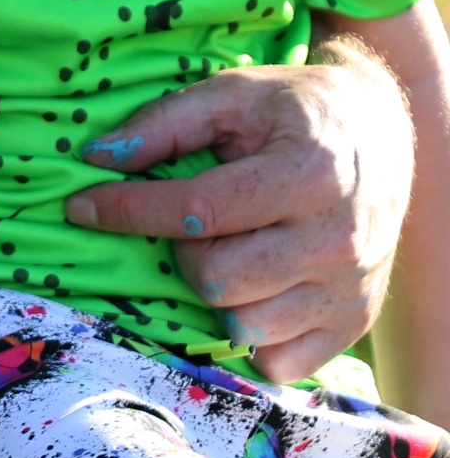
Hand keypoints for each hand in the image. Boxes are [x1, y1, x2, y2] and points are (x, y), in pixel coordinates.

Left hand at [64, 52, 411, 382]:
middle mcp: (336, 240)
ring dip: (212, 291)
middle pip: (217, 279)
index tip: (79, 206)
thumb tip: (99, 156)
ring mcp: (348, 290)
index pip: (198, 209)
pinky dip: (246, 334)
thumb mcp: (232, 94)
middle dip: (180, 250)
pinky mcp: (352, 324)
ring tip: (223, 248)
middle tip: (187, 221)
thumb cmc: (293, 110)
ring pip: (242, 326)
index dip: (127, 209)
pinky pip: (275, 363)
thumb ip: (165, 122)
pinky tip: (247, 287)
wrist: (378, 136)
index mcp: (308, 173)